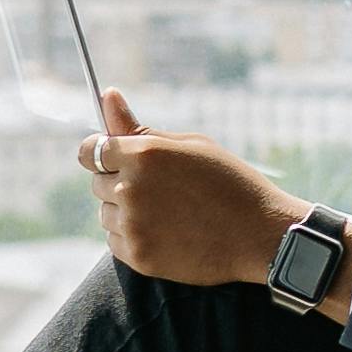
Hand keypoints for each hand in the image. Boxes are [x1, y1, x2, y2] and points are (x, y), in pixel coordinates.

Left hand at [82, 91, 290, 286]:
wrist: (260, 235)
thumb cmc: (230, 182)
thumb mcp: (190, 145)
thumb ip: (140, 127)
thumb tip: (106, 95)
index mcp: (143, 155)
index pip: (90, 150)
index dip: (101, 154)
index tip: (114, 160)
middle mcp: (131, 188)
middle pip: (97, 183)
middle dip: (119, 182)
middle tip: (160, 190)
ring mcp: (133, 225)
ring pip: (105, 214)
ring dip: (124, 211)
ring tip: (166, 212)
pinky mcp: (139, 256)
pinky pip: (115, 241)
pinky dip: (133, 237)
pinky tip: (166, 232)